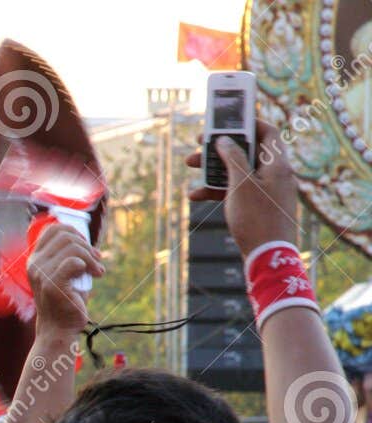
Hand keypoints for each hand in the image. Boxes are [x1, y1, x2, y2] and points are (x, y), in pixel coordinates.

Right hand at [28, 220, 102, 337]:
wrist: (59, 328)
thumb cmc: (65, 300)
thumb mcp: (62, 273)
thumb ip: (67, 256)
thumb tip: (85, 238)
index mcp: (35, 259)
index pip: (52, 229)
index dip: (73, 231)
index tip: (85, 245)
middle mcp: (34, 264)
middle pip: (65, 235)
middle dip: (86, 245)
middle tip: (96, 260)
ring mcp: (41, 274)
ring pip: (72, 247)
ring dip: (91, 257)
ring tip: (97, 270)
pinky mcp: (52, 284)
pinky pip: (74, 262)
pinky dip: (88, 266)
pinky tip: (94, 275)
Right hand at [187, 121, 297, 254]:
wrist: (268, 257)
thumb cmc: (257, 218)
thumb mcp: (240, 184)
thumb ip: (233, 158)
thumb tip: (225, 140)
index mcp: (277, 163)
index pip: (267, 131)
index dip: (248, 122)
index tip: (227, 120)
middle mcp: (274, 173)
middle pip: (247, 151)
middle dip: (221, 148)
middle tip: (199, 145)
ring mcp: (266, 190)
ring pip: (238, 171)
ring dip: (214, 169)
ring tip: (190, 168)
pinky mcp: (257, 206)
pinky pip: (236, 191)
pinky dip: (217, 190)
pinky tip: (195, 195)